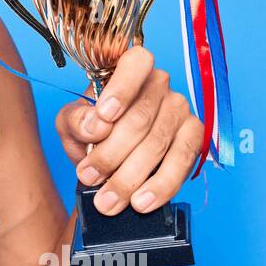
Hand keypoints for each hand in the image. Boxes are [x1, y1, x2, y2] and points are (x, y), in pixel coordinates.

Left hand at [53, 46, 204, 215]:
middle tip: (89, 176)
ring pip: (157, 144)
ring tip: (108, 200)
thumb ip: (76, 120)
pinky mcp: (194, 136)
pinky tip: (141, 202)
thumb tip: (93, 125)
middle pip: (139, 119)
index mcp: (129, 69)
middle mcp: (159, 83)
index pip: (135, 63)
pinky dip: (160, 186)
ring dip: (129, 177)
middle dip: (110, 154)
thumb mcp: (70, 123)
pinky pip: (182, 162)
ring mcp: (180, 108)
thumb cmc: (90, 131)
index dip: (121, 90)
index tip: (103, 116)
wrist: (107, 158)